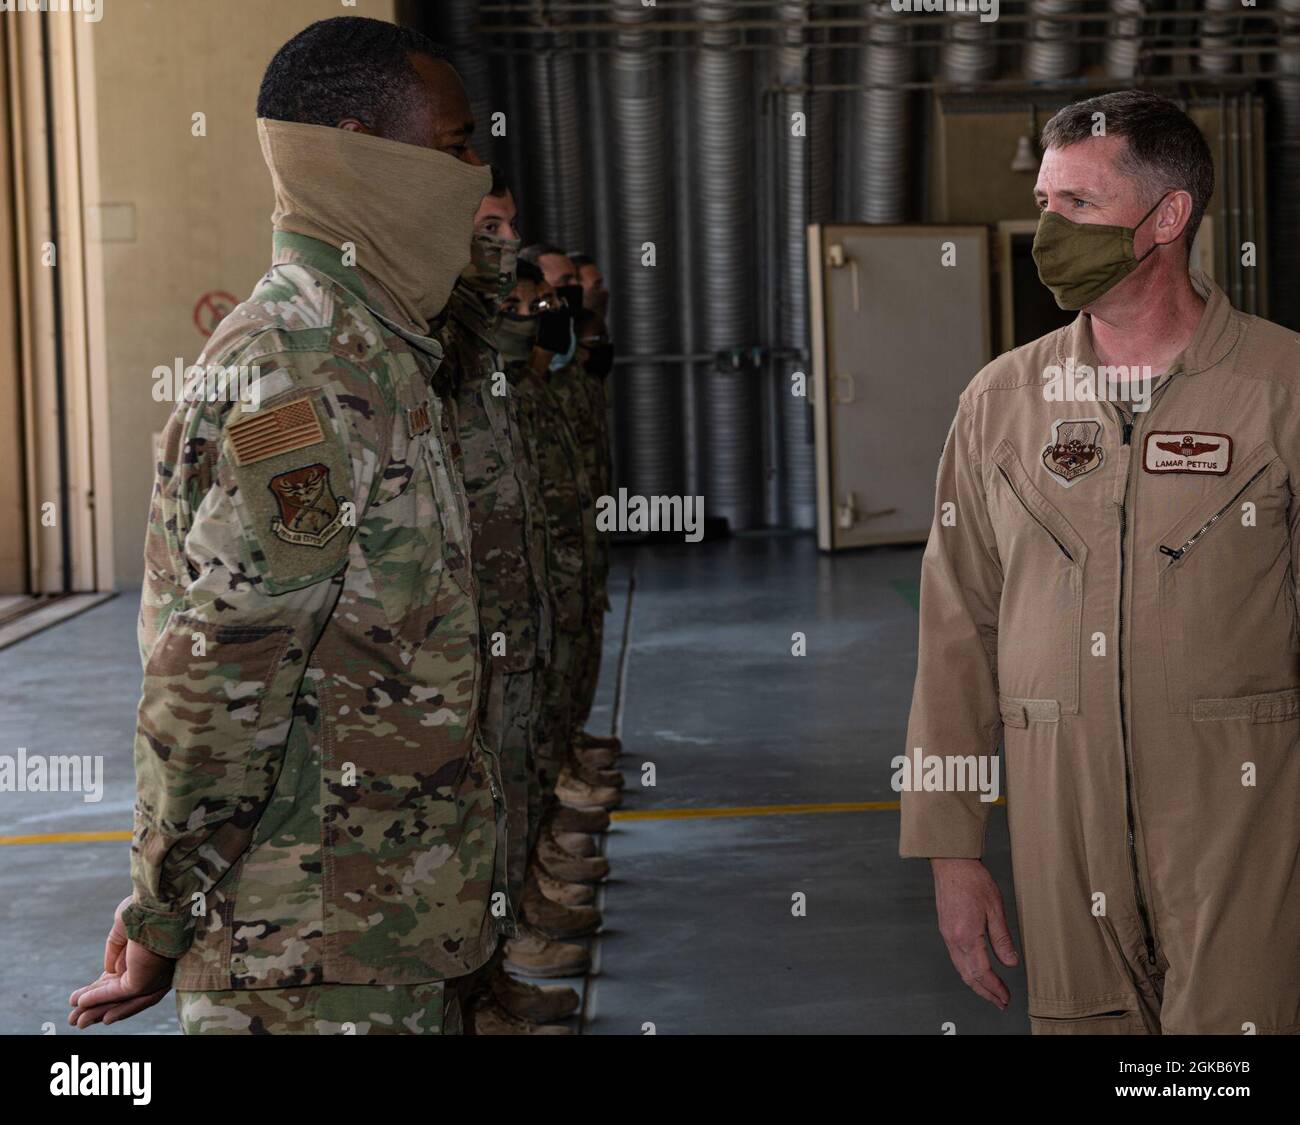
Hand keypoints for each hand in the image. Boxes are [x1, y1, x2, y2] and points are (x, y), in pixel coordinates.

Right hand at [68, 896, 174, 1028]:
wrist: (156, 902)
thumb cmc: (146, 908)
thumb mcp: (125, 929)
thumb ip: (116, 950)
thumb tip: (108, 971)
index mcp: (152, 957)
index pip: (125, 980)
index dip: (103, 990)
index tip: (81, 998)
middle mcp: (155, 971)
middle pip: (122, 996)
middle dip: (96, 1008)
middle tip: (74, 1018)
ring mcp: (151, 978)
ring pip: (118, 999)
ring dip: (95, 1010)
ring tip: (74, 1020)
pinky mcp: (143, 981)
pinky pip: (115, 993)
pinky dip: (97, 998)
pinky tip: (80, 1002)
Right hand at [931, 857, 1018, 1010]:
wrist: (951, 863)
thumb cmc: (973, 880)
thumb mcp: (995, 908)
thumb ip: (1002, 939)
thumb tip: (1011, 962)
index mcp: (967, 936)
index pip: (982, 972)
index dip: (995, 988)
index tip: (1006, 998)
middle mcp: (953, 939)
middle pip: (968, 976)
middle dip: (985, 992)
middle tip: (1000, 1002)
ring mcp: (947, 934)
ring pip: (960, 969)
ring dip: (975, 983)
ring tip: (990, 991)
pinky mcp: (945, 929)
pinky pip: (955, 958)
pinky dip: (967, 970)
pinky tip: (975, 970)